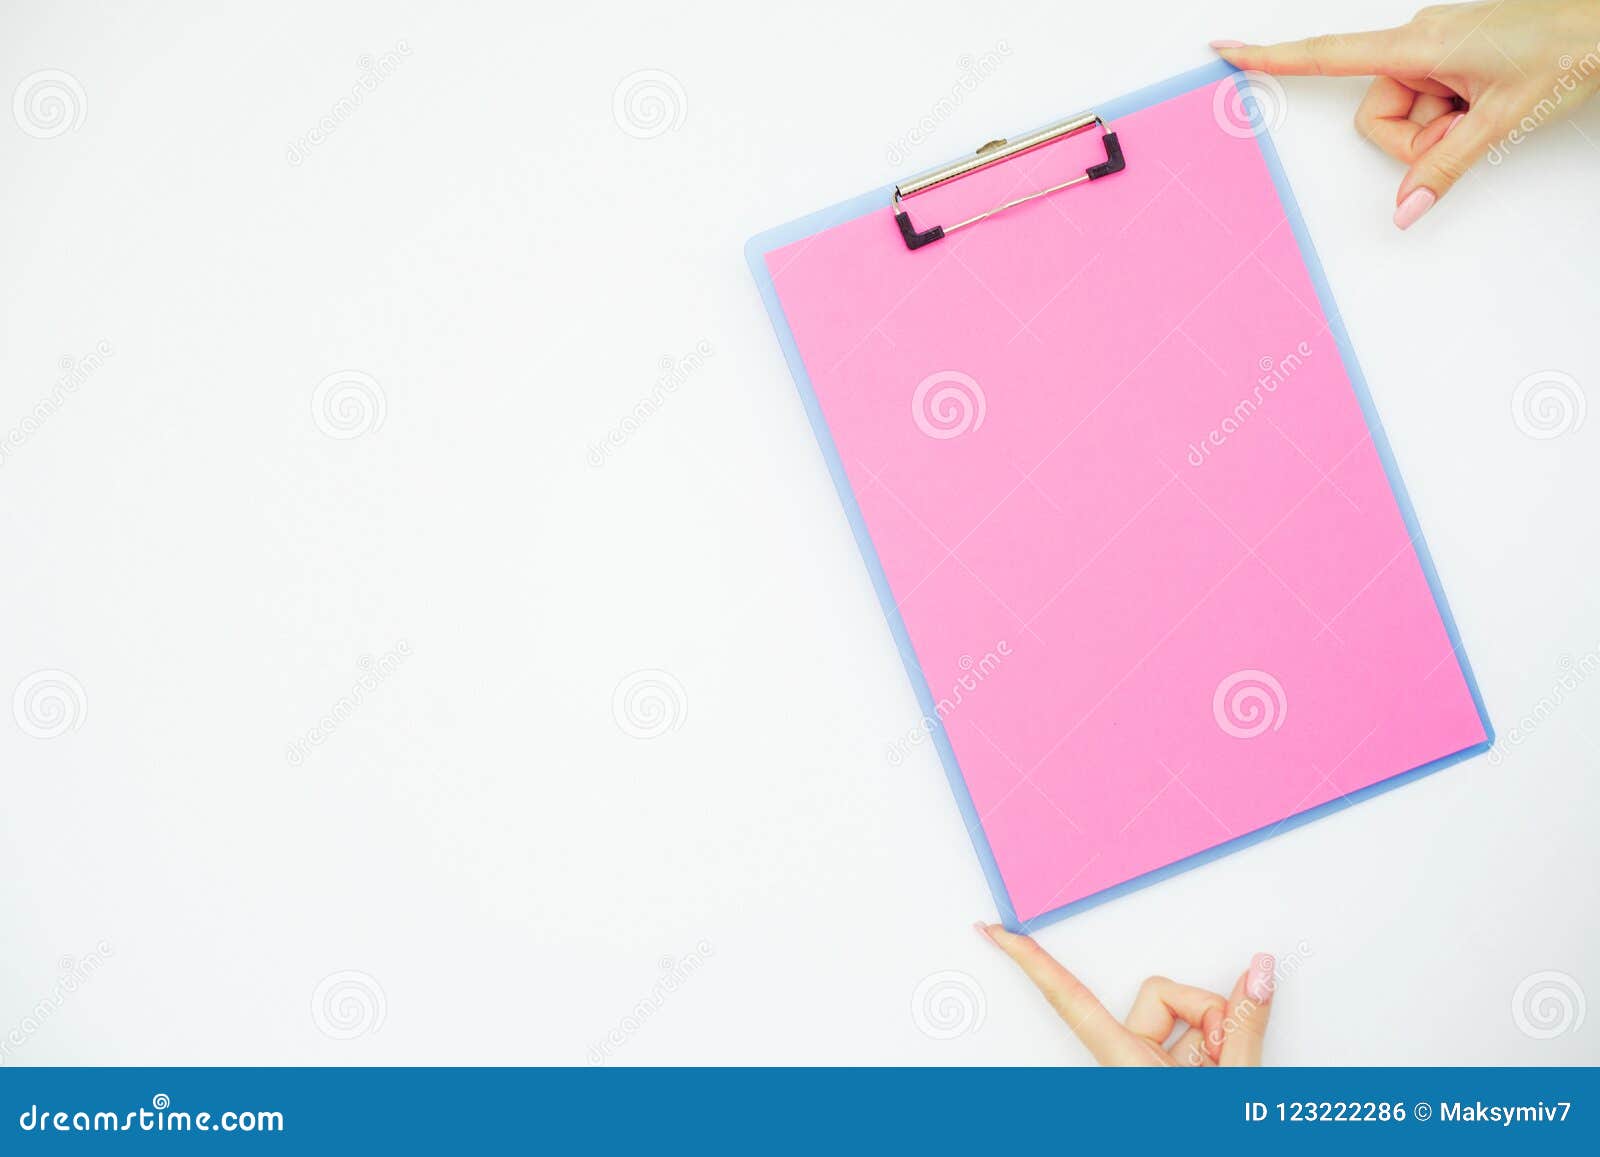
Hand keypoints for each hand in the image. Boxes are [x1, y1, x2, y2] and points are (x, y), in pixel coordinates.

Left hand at [975, 922, 1276, 1064]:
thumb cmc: (1209, 1143)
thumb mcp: (1234, 1083)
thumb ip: (1245, 1024)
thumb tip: (1257, 971)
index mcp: (1125, 1064)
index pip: (1069, 999)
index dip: (1030, 963)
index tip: (995, 933)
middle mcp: (1125, 1060)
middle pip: (1159, 994)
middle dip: (1205, 1012)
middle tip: (1225, 1055)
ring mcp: (1141, 1064)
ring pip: (1177, 1013)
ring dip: (1211, 1034)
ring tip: (1224, 1070)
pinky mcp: (1158, 1068)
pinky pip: (1186, 1034)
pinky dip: (1212, 1046)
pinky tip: (1223, 1066)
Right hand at [1210, 0, 1599, 227]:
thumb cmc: (1568, 48)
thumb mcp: (1503, 119)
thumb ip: (1445, 169)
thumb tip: (1404, 211)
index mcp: (1419, 44)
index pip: (1326, 56)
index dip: (1271, 58)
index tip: (1226, 50)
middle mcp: (1419, 41)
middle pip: (1378, 115)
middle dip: (1417, 138)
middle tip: (1468, 127)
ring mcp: (1436, 49)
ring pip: (1406, 116)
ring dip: (1442, 130)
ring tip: (1488, 112)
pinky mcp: (1451, 58)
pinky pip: (1429, 105)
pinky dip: (1454, 119)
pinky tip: (1489, 103)